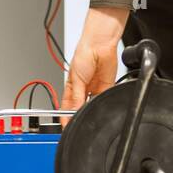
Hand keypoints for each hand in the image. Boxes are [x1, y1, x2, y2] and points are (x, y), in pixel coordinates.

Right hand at [62, 5, 126, 120]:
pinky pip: (103, 100)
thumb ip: (75, 97)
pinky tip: (99, 107)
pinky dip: (102, 105)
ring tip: (88, 115)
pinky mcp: (106, 88)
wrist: (100, 45)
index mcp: (71, 88)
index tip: (66, 127)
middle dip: (78, 116)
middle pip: (79, 109)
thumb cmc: (83, 54)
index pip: (66, 108)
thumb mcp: (75, 79)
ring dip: (90, 111)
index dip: (66, 118)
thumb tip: (72, 112)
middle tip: (78, 123)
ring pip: (92, 106)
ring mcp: (94, 90)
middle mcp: (82, 90)